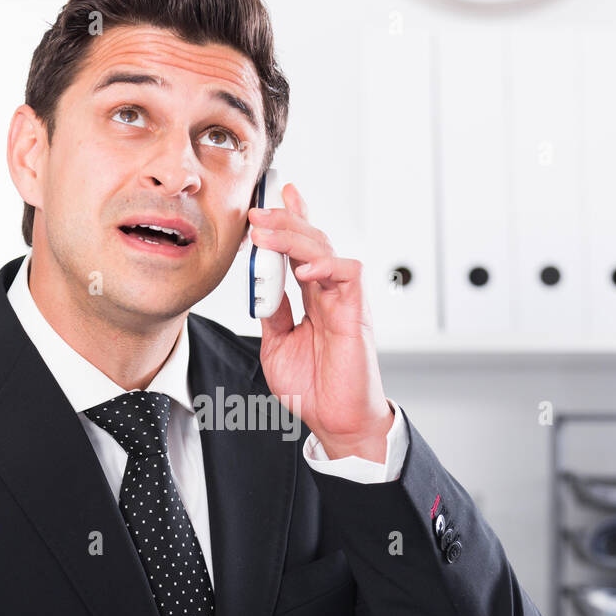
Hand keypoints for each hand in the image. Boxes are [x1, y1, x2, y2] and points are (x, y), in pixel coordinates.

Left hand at [248, 184, 393, 462]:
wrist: (337, 421)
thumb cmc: (314, 389)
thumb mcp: (278, 345)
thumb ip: (272, 312)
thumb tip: (260, 285)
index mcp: (313, 298)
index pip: (303, 248)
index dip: (293, 218)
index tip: (275, 194)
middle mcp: (331, 293)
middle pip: (311, 241)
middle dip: (284, 221)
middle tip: (257, 212)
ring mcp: (345, 301)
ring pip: (326, 250)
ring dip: (295, 237)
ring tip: (267, 234)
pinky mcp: (358, 313)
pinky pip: (349, 275)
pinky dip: (326, 266)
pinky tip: (303, 269)